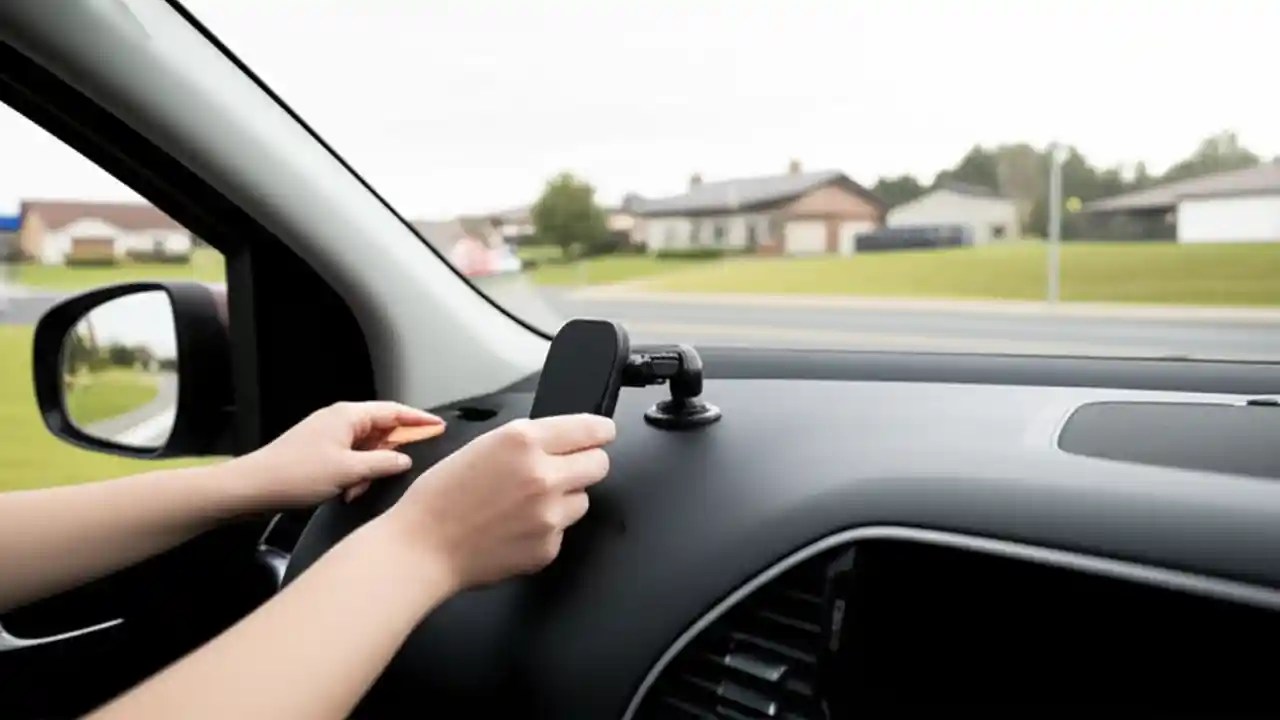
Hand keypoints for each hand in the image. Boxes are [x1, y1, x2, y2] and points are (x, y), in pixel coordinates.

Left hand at [233, 401, 443, 508]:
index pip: (394, 411)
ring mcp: (328, 435)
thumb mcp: (349, 471)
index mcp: (348, 416)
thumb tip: (404, 459)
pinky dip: (355, 474)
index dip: (419, 420)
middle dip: (390, 453)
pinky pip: (350, 459)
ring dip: (370, 469)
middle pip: (381, 429)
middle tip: (403, 469)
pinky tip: (347, 492)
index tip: (439, 426)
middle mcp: (339, 420)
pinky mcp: (319, 452)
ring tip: (359, 489)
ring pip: (366, 448)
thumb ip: (383, 463)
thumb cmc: (296, 475)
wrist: (253, 487)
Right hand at [377, 414, 615, 593]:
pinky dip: (546, 529)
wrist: (422, 548)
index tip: (603, 433)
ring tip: (526, 505)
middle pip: (599, 464)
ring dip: (565, 499)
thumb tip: (562, 442)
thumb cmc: (440, 497)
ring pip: (583, 500)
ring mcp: (550, 515)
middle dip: (586, 464)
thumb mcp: (482, 446)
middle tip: (564, 470)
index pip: (590, 428)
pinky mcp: (548, 547)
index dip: (599, 431)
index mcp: (524, 441)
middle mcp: (544, 475)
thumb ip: (527, 442)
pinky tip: (515, 529)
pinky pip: (562, 530)